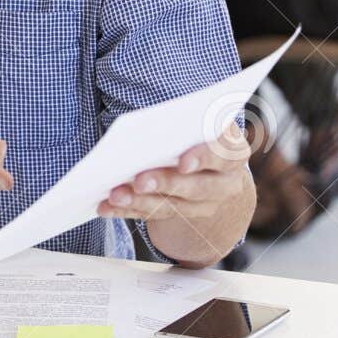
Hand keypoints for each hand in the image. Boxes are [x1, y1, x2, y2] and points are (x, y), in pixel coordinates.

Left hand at [97, 122, 254, 241]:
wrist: (212, 165)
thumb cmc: (198, 132)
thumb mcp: (199, 122)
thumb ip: (184, 123)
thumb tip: (149, 127)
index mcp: (232, 153)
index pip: (224, 156)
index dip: (204, 158)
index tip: (183, 162)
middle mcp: (225, 184)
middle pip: (197, 187)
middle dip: (165, 183)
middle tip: (139, 180)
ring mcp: (205, 204)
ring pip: (173, 207)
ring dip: (141, 201)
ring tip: (114, 194)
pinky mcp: (181, 215)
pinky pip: (153, 216)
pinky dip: (127, 211)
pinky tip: (105, 206)